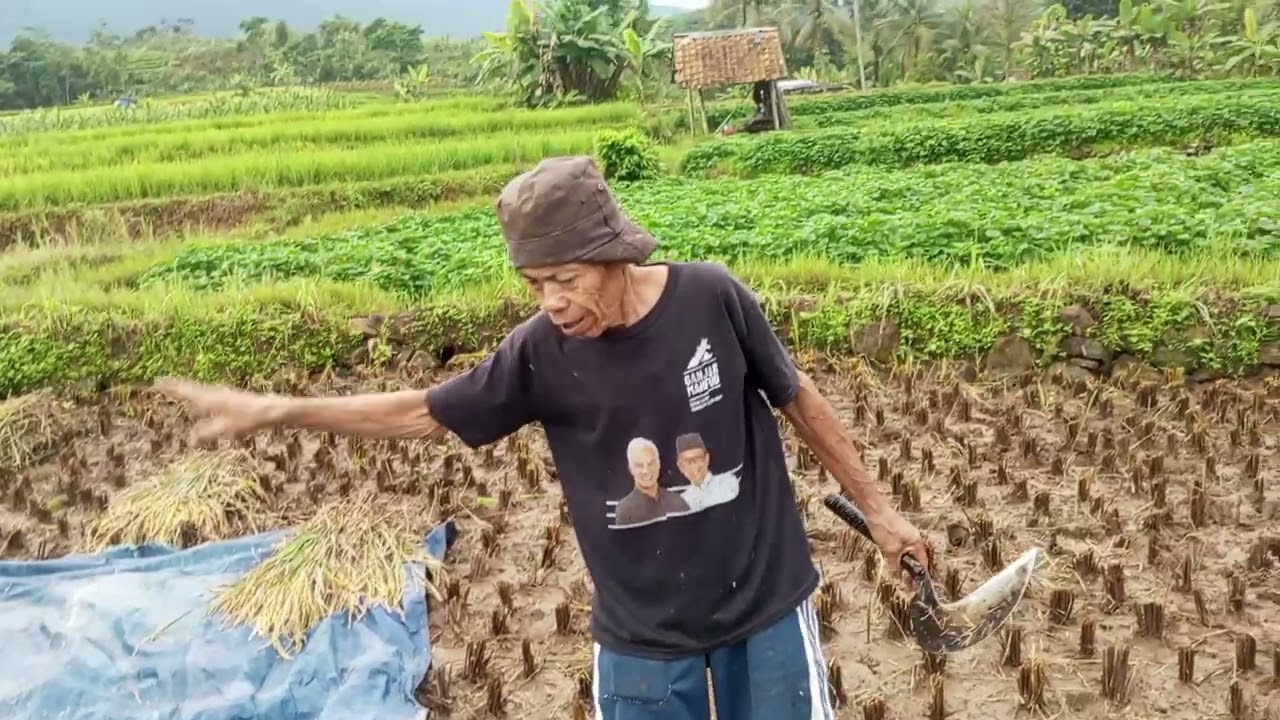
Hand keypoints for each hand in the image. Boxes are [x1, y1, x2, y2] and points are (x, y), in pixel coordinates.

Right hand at [153, 377, 284, 444]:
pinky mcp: (233, 400)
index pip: (185, 391)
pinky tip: (205, 405)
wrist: (273, 409)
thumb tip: (190, 441)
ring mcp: (224, 395)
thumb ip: (207, 434)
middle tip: (162, 383)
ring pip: (201, 392)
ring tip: (178, 391)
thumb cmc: (249, 418)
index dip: (170, 387)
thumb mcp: (225, 429)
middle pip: (191, 389)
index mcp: (210, 398)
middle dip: (176, 387)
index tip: (156, 382)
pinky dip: (201, 399)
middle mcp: (215, 393)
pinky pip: (210, 398)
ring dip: (188, 391)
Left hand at [867, 507, 929, 589]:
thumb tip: (897, 575)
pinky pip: (900, 546)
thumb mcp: (890, 551)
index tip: (915, 586)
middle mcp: (913, 537)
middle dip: (910, 570)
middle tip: (906, 582)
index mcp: (916, 542)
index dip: (919, 576)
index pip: (922, 563)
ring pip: (906, 552)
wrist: (874, 509)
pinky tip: (890, 558)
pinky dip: (897, 554)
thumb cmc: (884, 526)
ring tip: (897, 572)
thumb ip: (895, 564)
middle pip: (915, 558)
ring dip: (902, 562)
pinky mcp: (896, 530)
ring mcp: (905, 532)